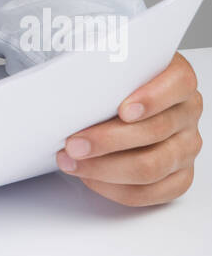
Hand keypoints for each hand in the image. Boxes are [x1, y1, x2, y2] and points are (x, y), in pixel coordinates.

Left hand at [56, 51, 202, 204]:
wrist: (116, 104)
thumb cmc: (112, 82)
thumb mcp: (108, 62)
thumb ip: (101, 63)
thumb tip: (68, 68)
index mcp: (178, 79)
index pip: (177, 83)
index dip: (152, 98)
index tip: (122, 110)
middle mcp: (187, 113)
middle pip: (155, 131)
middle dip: (108, 140)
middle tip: (73, 143)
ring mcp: (185, 147)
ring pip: (150, 167)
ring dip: (104, 168)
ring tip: (71, 161)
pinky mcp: (177, 177)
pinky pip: (149, 192)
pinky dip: (114, 188)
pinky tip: (89, 177)